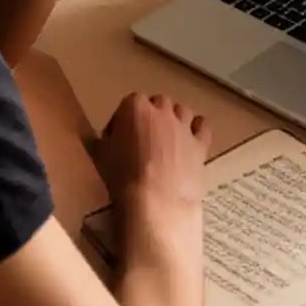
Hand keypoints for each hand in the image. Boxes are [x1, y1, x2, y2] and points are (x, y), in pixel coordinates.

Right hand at [91, 93, 211, 217]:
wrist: (156, 201)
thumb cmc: (123, 178)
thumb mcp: (103, 155)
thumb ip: (109, 140)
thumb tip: (114, 139)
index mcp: (135, 107)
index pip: (128, 104)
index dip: (123, 121)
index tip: (118, 138)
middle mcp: (162, 110)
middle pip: (157, 103)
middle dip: (150, 117)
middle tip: (142, 140)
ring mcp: (184, 126)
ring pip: (181, 110)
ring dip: (173, 120)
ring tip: (166, 141)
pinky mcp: (200, 144)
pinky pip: (202, 126)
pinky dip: (196, 129)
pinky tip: (190, 141)